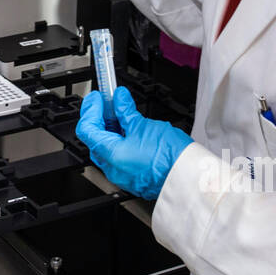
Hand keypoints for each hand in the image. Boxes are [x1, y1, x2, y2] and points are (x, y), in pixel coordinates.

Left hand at [76, 87, 192, 200]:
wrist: (188, 177)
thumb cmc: (169, 157)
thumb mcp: (144, 125)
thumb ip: (126, 111)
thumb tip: (119, 99)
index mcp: (110, 155)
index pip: (87, 129)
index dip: (90, 109)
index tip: (97, 98)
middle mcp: (112, 168)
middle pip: (95, 139)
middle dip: (100, 118)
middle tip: (107, 102)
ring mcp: (122, 175)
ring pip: (107, 148)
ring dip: (111, 129)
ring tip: (121, 113)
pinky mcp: (133, 177)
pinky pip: (119, 158)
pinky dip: (120, 141)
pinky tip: (130, 130)